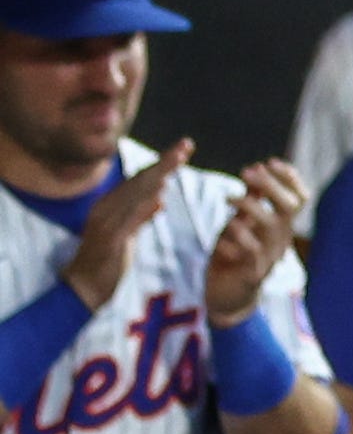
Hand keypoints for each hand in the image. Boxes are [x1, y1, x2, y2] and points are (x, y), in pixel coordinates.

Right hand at [63, 141, 188, 309]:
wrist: (83, 288)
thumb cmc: (106, 261)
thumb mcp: (127, 234)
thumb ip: (141, 216)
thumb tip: (160, 200)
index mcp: (108, 205)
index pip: (138, 179)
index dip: (160, 163)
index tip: (182, 149)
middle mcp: (105, 209)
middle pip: (139, 180)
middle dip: (164, 162)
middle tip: (187, 144)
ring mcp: (106, 224)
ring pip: (137, 194)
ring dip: (159, 175)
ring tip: (178, 159)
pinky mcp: (110, 240)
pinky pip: (130, 219)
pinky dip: (145, 206)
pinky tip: (160, 196)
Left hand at [204, 158, 306, 326]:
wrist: (226, 300)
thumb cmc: (232, 258)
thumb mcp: (239, 224)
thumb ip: (250, 201)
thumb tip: (256, 170)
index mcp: (280, 227)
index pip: (299, 198)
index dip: (289, 178)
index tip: (270, 161)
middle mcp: (280, 240)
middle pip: (288, 206)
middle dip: (271, 185)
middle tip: (248, 171)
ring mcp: (269, 257)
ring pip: (270, 225)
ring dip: (249, 207)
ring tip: (227, 199)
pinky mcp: (253, 274)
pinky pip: (249, 250)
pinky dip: (235, 238)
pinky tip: (221, 238)